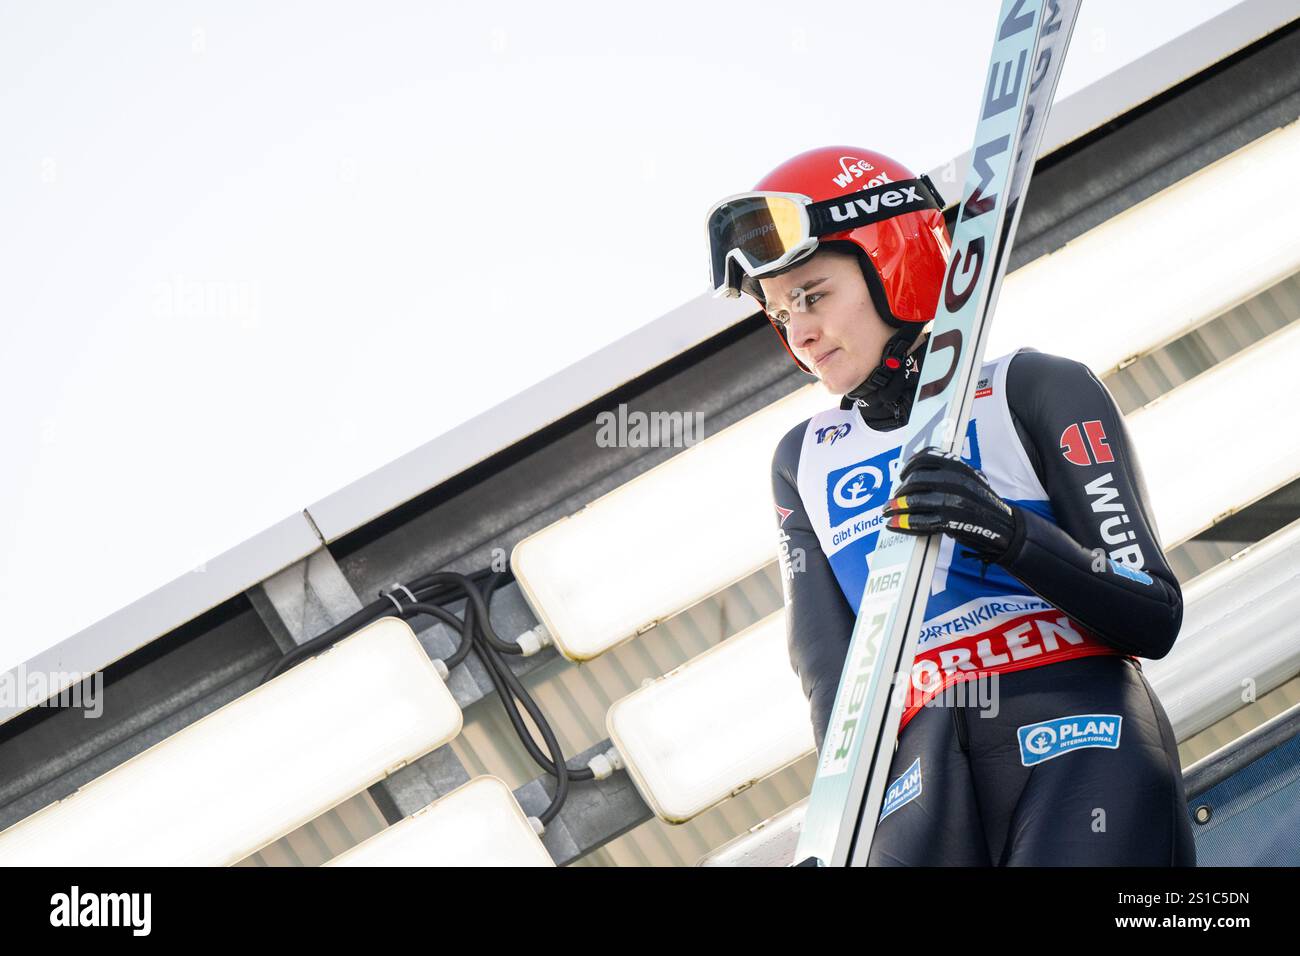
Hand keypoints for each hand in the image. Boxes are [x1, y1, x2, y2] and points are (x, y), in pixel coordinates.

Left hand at [882, 446, 1018, 561]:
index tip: (901, 475)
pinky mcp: (951, 520)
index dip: (908, 466)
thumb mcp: (970, 480)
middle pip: (915, 480)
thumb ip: (948, 474)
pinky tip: (894, 525)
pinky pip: (921, 521)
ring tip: (888, 512)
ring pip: (915, 500)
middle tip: (892, 500)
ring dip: (896, 508)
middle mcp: (956, 480)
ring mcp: (954, 500)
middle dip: (899, 491)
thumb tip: (914, 477)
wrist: (1005, 528)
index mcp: (960, 466)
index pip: (926, 457)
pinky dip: (904, 524)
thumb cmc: (982, 505)